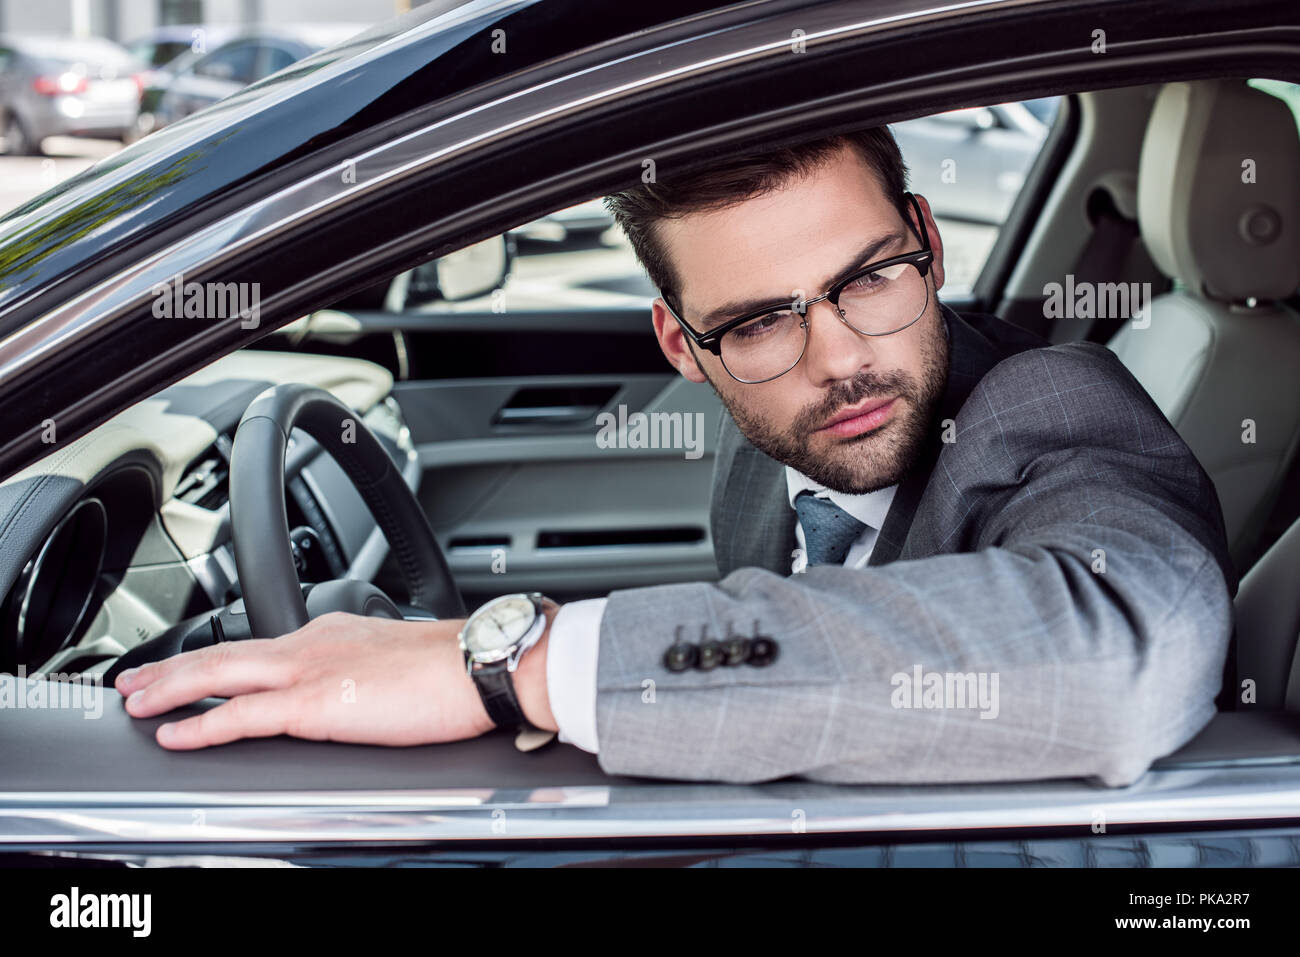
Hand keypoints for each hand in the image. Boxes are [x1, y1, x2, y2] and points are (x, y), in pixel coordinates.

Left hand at [113, 611, 555, 749]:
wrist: (479, 664)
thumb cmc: (455, 667)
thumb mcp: (398, 660)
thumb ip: (366, 671)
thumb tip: (364, 692)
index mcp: (334, 633)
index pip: (261, 646)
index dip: (219, 656)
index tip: (198, 665)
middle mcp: (312, 644)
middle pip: (224, 653)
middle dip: (173, 667)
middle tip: (134, 679)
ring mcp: (309, 670)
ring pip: (218, 675)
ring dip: (170, 688)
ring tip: (136, 702)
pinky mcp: (314, 702)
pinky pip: (240, 716)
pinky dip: (200, 726)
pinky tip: (174, 735)